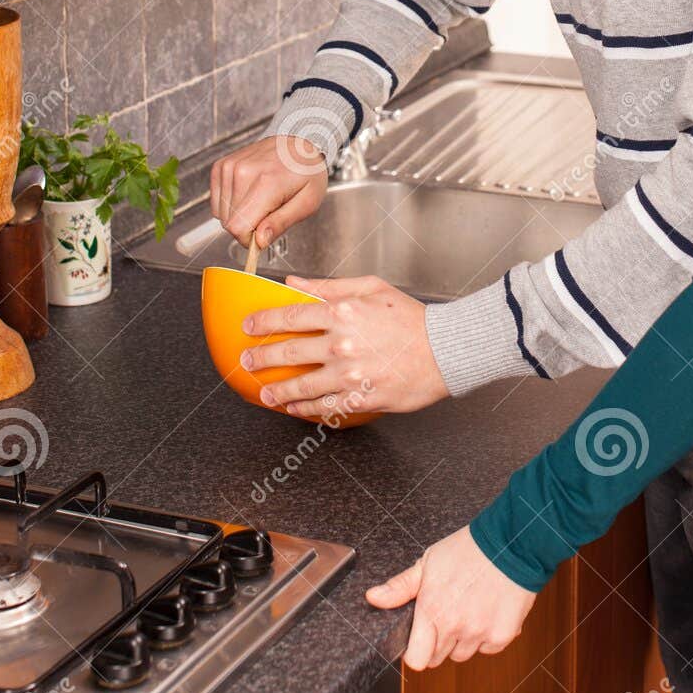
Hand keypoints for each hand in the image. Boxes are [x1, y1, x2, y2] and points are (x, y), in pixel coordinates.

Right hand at [209, 135, 326, 248]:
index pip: (237, 227)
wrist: (297, 145)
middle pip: (229, 222)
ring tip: (261, 199)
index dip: (249, 239)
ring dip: (239, 214)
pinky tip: (249, 193)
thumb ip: (281, 223)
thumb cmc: (306, 172)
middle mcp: (243, 172)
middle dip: (247, 226)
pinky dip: (231, 203)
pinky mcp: (221, 166)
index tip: (262, 235)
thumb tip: (259, 241)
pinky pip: (216, 201)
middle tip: (268, 212)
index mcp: (266, 183)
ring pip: (221, 213)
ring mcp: (229, 167)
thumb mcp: (307, 202)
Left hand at [240, 275, 449, 417]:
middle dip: (261, 358)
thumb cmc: (412, 317)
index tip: (249, 325)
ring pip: (302, 386)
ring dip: (278, 391)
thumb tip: (294, 283)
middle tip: (247, 361)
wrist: (445, 350)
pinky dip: (306, 409)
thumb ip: (329, 286)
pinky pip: (325, 407)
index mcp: (343, 313)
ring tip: (266, 393)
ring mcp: (351, 375)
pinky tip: (295, 408)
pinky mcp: (362, 397)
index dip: (264, 321)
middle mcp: (342, 344)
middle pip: (288, 353)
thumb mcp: (372, 288)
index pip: (291, 316)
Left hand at [365, 526, 536, 667]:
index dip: (416, 651)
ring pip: (463, 654)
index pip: (417, 660)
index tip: (419, 638)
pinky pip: (488, 648)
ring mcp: (480, 633)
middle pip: (439, 658)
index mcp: (432, 611)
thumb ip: (400, 587)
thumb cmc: (467, 550)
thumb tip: (372, 598)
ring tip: (469, 608)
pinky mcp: (502, 635)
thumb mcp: (427, 563)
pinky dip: (487, 635)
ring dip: (463, 639)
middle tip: (447, 613)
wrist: (510, 543)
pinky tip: (487, 610)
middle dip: (438, 641)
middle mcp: (455, 626)